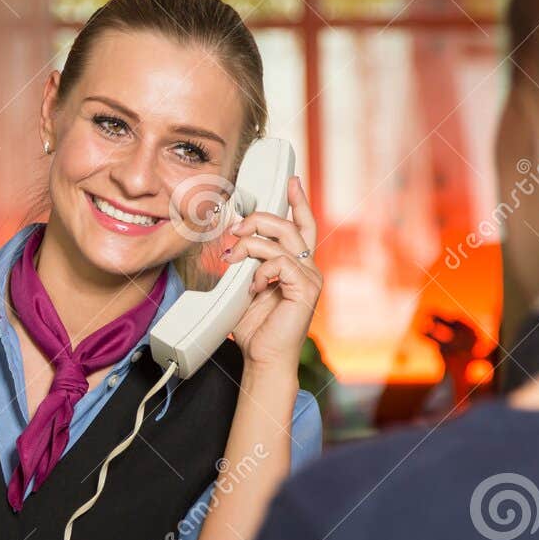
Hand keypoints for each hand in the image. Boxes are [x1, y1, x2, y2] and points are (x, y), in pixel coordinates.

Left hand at [222, 176, 322, 373]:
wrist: (262, 358)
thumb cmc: (254, 327)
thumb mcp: (243, 286)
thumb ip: (243, 263)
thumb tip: (228, 241)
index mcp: (296, 265)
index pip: (302, 226)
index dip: (298, 202)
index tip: (291, 181)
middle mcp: (308, 268)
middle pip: (289, 226)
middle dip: (259, 220)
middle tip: (236, 228)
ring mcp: (310, 279)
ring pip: (282, 242)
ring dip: (250, 245)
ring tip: (232, 258)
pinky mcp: (306, 290)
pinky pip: (282, 264)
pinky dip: (261, 271)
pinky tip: (253, 287)